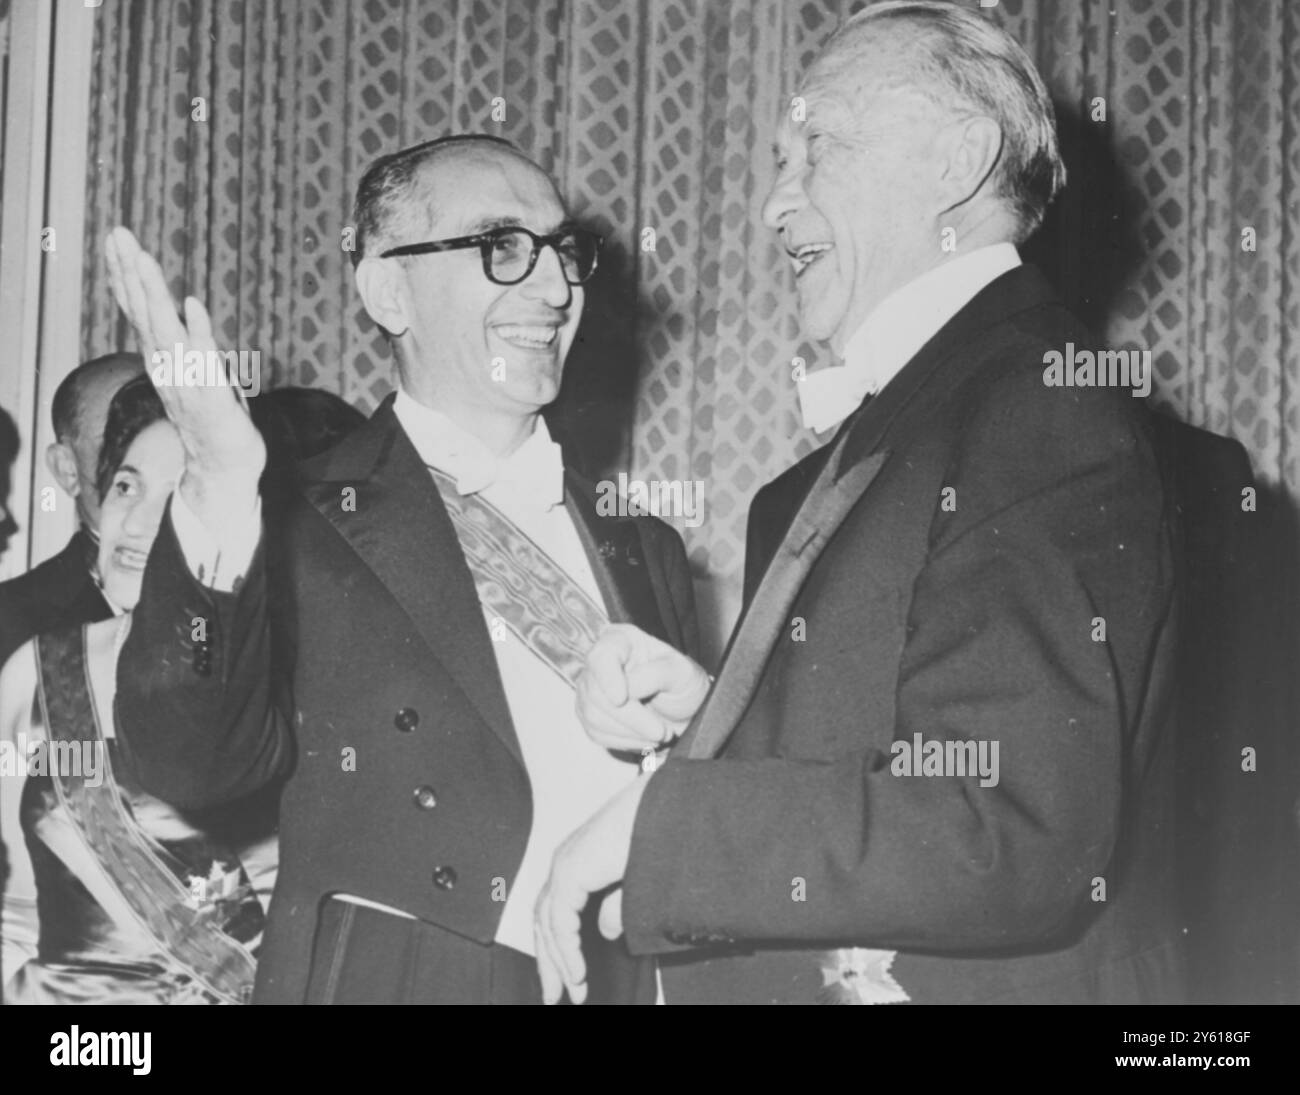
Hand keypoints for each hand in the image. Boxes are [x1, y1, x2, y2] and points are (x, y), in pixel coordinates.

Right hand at [105, 227, 264, 523]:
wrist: (223, 469)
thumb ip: (185, 341)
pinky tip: (193, 305)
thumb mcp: (194, 372)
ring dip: (154, 294)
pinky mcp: (213, 400)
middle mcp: (168, 367)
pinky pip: (206, 362)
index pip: (140, 310)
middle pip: (146, 312)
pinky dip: (199, 332)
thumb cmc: (212, 418)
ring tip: (143, 259)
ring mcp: (188, 383)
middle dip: (132, 271)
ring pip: (167, 331)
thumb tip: (183, 307)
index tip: (117, 239)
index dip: (127, 274)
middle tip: (119, 234)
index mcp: (163, 359)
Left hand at [534, 777, 647, 1003]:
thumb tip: (604, 930)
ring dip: (558, 961)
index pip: (555, 912)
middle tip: (555, 996)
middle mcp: (566, 862)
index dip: (558, 949)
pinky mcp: (570, 871)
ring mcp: (565, 865)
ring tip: (573, 991)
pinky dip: (567, 950)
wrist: (667, 809)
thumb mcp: (636, 883)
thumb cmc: (658, 834)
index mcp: (578, 861)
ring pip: (547, 924)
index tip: (570, 982)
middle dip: (549, 961)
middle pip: (544, 921)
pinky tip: (578, 974)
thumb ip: (615, 906)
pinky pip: (560, 921)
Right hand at [577, 624, 710, 751]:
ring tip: (658, 735)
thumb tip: (627, 690)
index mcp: (622, 641)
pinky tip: (644, 739)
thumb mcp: (681, 673)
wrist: (686, 712)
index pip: (602, 655)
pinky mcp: (591, 716)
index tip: (621, 699)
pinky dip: (623, 742)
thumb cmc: (684, 685)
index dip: (608, 678)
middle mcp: (601, 663)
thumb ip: (655, 675)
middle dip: (631, 718)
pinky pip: (596, 733)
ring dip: (629, 733)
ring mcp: (591, 690)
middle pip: (596, 692)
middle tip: (661, 731)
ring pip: (593, 716)